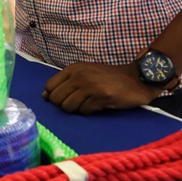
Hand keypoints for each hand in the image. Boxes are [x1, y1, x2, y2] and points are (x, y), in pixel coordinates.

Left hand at [43, 62, 161, 113]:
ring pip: (69, 107)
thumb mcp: (84, 75)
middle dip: (65, 105)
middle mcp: (78, 75)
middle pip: (57, 99)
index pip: (49, 87)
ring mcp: (89, 85)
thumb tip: (45, 96)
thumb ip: (65, 84)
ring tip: (89, 103)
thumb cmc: (108, 78)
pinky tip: (99, 105)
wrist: (136, 78)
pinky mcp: (101, 96)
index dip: (55, 96)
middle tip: (79, 103)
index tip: (66, 98)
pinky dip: (90, 111)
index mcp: (72, 69)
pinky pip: (85, 111)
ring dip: (78, 109)